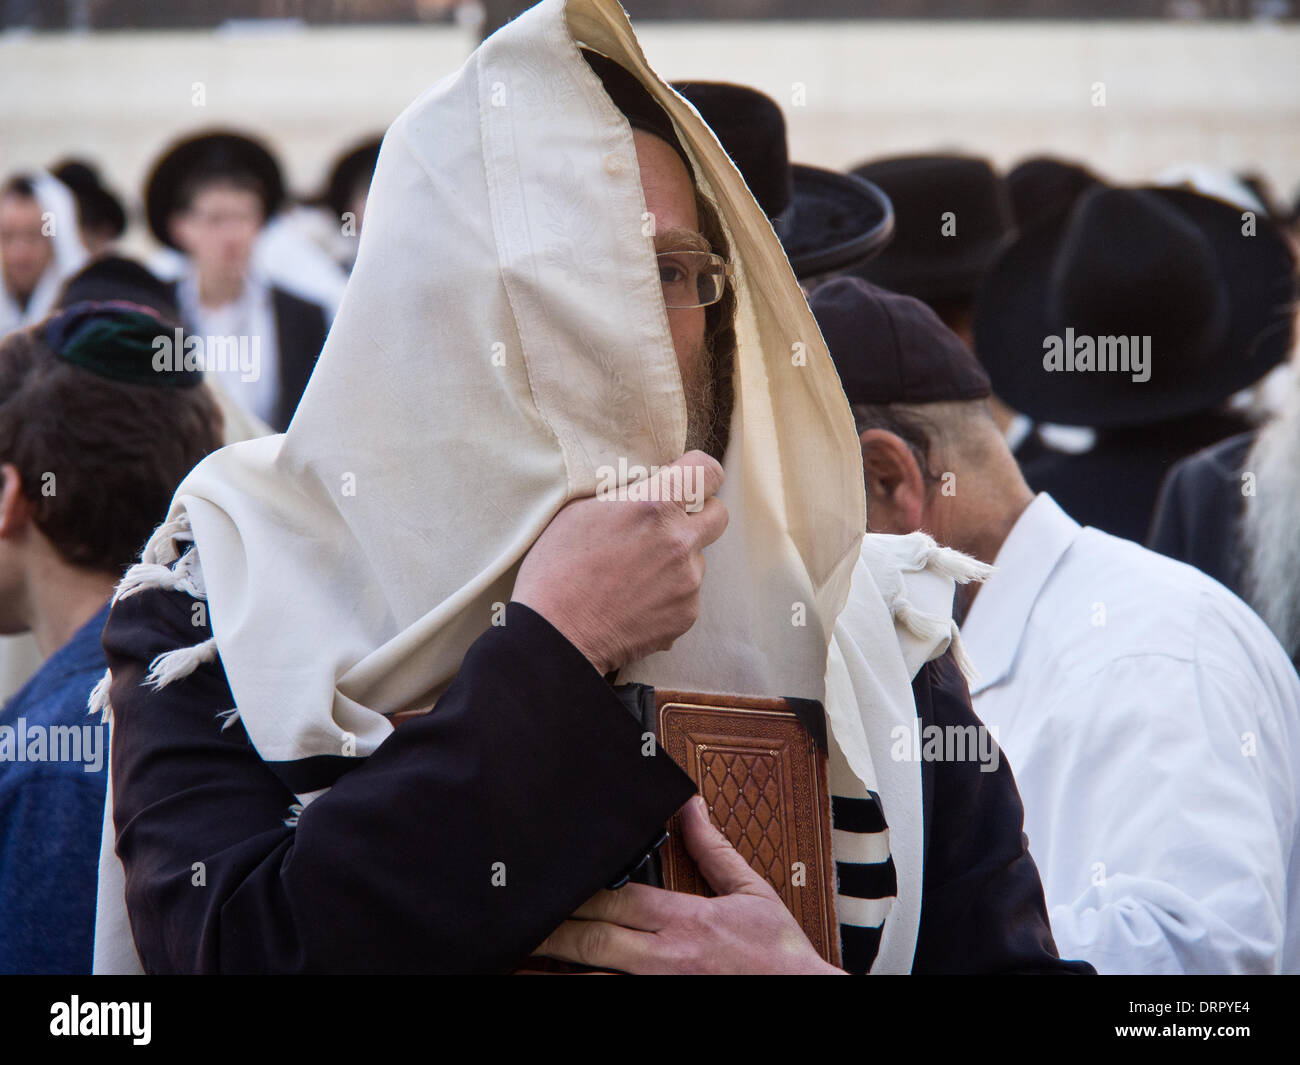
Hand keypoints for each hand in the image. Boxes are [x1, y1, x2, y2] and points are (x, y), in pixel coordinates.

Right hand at [512, 451, 727, 675]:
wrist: (556, 635)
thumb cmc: (556, 569)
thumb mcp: (581, 510)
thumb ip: (627, 495)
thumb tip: (652, 487)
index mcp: (654, 505)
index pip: (706, 472)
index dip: (698, 472)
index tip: (686, 480)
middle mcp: (680, 541)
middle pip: (718, 514)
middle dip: (698, 514)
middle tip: (665, 526)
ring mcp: (688, 581)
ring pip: (698, 557)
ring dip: (677, 560)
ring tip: (634, 575)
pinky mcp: (687, 614)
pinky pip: (688, 593)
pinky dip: (669, 594)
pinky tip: (635, 601)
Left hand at [536, 796, 845, 973]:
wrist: (803, 999)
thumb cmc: (778, 954)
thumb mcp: (752, 891)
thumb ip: (712, 848)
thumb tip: (688, 803)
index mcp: (684, 920)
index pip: (614, 900)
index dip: (577, 891)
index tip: (548, 881)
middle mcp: (663, 959)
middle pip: (590, 941)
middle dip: (550, 932)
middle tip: (514, 923)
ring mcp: (657, 989)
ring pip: (590, 981)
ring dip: (553, 971)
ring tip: (516, 961)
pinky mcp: (660, 1008)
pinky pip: (609, 998)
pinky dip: (582, 989)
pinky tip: (558, 983)